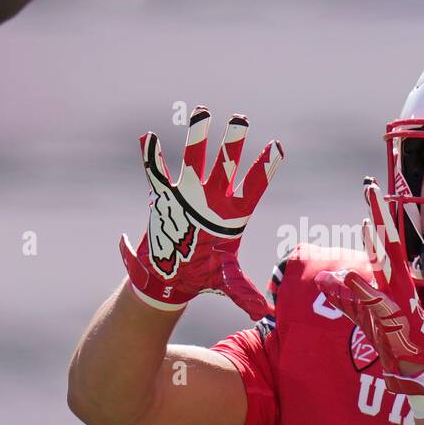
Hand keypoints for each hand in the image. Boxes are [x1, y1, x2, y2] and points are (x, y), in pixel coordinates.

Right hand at [120, 106, 282, 321]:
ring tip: (202, 112)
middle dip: (232, 143)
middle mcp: (214, 198)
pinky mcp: (166, 198)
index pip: (254, 186)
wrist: (172, 278)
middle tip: (241, 119)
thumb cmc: (202, 276)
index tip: (276, 146)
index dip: (265, 167)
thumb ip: (243, 292)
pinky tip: (147, 138)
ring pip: (195, 159)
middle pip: (226, 165)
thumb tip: (265, 312)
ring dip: (198, 137)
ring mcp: (190, 194)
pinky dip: (151, 157)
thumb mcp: (224, 282)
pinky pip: (157, 173)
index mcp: (234, 214)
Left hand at [314, 178, 423, 418]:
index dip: (377, 217)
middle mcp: (399, 285)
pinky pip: (376, 303)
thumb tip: (322, 280)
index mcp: (393, 281)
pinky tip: (349, 276)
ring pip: (387, 267)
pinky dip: (363, 290)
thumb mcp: (363, 315)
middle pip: (389, 244)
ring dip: (377, 243)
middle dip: (381, 216)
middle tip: (371, 190)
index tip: (370, 192)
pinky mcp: (395, 321)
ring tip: (368, 220)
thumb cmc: (395, 341)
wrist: (416, 370)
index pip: (384, 243)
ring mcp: (400, 300)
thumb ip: (343, 297)